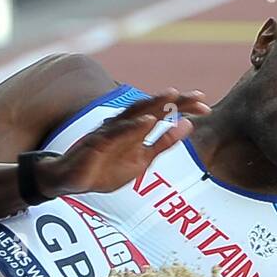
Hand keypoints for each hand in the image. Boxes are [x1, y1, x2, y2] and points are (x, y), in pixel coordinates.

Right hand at [39, 89, 209, 195]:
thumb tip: (188, 125)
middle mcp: (124, 124)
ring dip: (153, 104)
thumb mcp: (141, 160)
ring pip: (134, 114)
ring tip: (173, 95)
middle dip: (175, 101)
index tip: (206, 106)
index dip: (184, 107)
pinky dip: (131, 127)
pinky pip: (115, 134)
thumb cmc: (104, 168)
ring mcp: (109, 131)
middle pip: (152, 107)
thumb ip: (163, 143)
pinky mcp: (96, 143)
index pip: (163, 113)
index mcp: (136, 128)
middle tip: (199, 96)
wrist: (70, 180)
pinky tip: (146, 121)